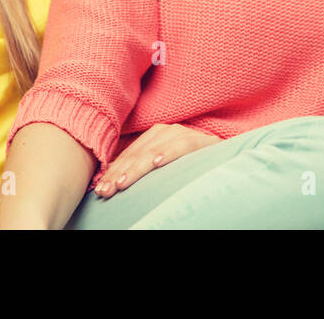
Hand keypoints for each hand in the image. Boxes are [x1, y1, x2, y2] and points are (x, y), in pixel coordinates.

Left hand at [93, 123, 219, 197]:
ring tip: (122, 183)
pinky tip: (157, 162)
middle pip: (137, 154)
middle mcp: (165, 131)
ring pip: (153, 151)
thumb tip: (110, 180)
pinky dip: (168, 153)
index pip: (128, 156)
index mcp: (153, 136)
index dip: (113, 173)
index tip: (99, 190)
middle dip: (119, 174)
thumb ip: (140, 167)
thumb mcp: (160, 166)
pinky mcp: (200, 140)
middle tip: (105, 191)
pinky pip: (182, 146)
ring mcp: (181, 133)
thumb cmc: (188, 165)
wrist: (224, 157)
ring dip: (137, 168)